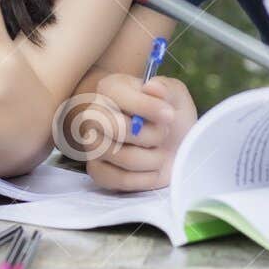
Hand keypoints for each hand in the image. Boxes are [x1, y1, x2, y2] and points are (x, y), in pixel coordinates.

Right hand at [82, 74, 198, 191]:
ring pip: (125, 157)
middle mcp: (94, 115)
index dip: (146, 107)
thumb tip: (151, 88)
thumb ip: (166, 88)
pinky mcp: (97, 171)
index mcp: (110, 89)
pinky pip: (122, 180)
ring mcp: (92, 145)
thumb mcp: (176, 96)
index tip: (170, 115)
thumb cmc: (172, 117)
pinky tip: (153, 168)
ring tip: (160, 151)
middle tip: (163, 134)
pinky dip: (147, 177)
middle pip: (118, 129)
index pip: (117, 96)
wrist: (176, 145)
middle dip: (152, 135)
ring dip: (154, 158)